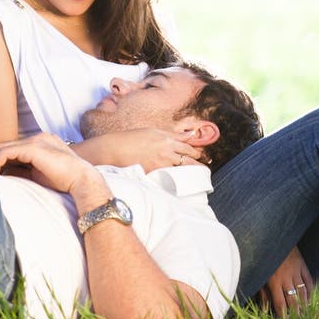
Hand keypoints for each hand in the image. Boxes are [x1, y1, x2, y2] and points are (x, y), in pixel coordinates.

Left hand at [0, 133, 105, 197]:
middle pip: (7, 146)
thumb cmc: (65, 180)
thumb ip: (24, 171)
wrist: (82, 179)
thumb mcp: (40, 174)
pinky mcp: (33, 148)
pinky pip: (7, 153)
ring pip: (4, 148)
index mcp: (42, 142)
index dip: (0, 160)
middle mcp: (38, 138)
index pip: (14, 149)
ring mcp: (36, 141)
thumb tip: (5, 176)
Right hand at [76, 126, 203, 173]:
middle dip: (198, 165)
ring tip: (198, 181)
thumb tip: (190, 135)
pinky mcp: (153, 174)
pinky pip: (169, 180)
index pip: (189, 147)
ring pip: (182, 170)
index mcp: (167, 139)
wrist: (113, 149)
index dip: (198, 153)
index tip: (203, 158)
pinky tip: (181, 187)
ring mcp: (160, 163)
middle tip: (205, 171)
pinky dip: (176, 183)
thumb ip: (172, 135)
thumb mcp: (153, 131)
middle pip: (189, 159)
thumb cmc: (131, 139)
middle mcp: (166, 151)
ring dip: (190, 175)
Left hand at [256, 246, 313, 318]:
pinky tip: (312, 302)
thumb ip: (264, 294)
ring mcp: (296, 271)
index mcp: (273, 281)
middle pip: (293, 302)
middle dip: (297, 318)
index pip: (280, 304)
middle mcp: (286, 277)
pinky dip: (311, 292)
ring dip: (306, 307)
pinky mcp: (303, 265)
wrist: (273, 237)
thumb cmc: (264, 258)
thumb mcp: (260, 275)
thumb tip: (266, 312)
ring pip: (303, 293)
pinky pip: (309, 281)